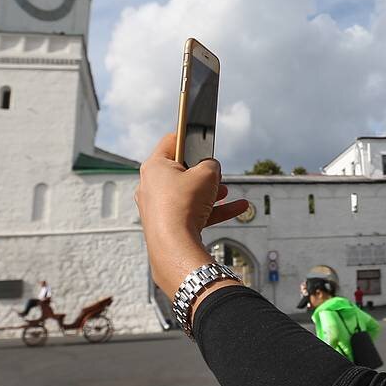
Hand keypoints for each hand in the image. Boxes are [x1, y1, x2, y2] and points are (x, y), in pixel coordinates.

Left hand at [135, 133, 248, 297]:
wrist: (174, 247)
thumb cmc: (183, 206)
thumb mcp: (207, 174)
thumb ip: (211, 165)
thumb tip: (211, 168)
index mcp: (154, 167)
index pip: (171, 142)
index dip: (189, 138)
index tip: (201, 141)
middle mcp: (150, 186)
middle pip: (180, 171)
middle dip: (202, 172)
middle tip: (214, 173)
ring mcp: (157, 208)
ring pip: (187, 194)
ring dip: (208, 192)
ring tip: (224, 191)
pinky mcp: (166, 225)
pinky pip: (192, 213)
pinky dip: (211, 210)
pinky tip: (235, 208)